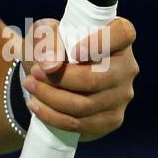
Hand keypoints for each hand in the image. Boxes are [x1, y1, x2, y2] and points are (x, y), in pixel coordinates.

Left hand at [19, 16, 137, 141]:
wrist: (48, 74)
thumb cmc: (50, 46)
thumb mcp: (44, 33)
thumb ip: (47, 40)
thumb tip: (51, 65)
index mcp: (118, 37)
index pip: (123, 33)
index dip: (101, 42)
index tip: (74, 51)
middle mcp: (127, 66)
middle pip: (96, 79)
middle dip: (59, 79)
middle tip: (34, 73)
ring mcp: (122, 95)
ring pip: (86, 105)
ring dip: (51, 98)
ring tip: (30, 86)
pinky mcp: (112, 119)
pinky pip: (82, 124)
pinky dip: (54, 116)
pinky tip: (36, 105)